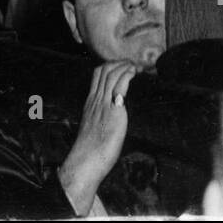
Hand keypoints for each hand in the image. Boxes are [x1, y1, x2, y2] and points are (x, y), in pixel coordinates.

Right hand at [57, 61, 135, 214]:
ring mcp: (103, 103)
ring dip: (125, 66)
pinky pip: (120, 85)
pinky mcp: (114, 110)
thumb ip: (101, 119)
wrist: (87, 159)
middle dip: (119, 63)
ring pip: (111, 74)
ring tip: (135, 67)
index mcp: (90, 102)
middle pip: (104, 70)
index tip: (122, 67)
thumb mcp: (94, 128)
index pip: (97, 75)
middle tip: (132, 65)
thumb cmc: (91, 150)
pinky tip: (134, 73)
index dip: (110, 66)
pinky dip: (128, 74)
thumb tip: (111, 120)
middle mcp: (95, 99)